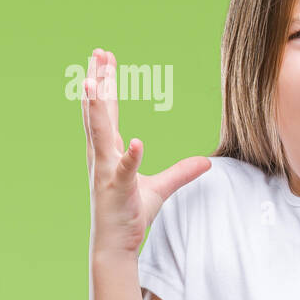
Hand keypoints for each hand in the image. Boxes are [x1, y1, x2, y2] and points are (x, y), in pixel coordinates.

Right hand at [82, 48, 210, 257]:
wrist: (115, 246)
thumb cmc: (130, 215)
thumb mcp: (162, 188)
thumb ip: (182, 171)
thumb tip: (207, 162)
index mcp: (109, 152)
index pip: (107, 111)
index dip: (106, 84)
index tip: (104, 58)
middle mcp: (102, 157)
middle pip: (98, 113)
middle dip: (97, 83)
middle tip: (96, 54)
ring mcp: (106, 172)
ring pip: (100, 134)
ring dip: (96, 108)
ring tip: (92, 82)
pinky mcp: (116, 190)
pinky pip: (123, 170)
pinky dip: (129, 157)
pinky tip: (136, 142)